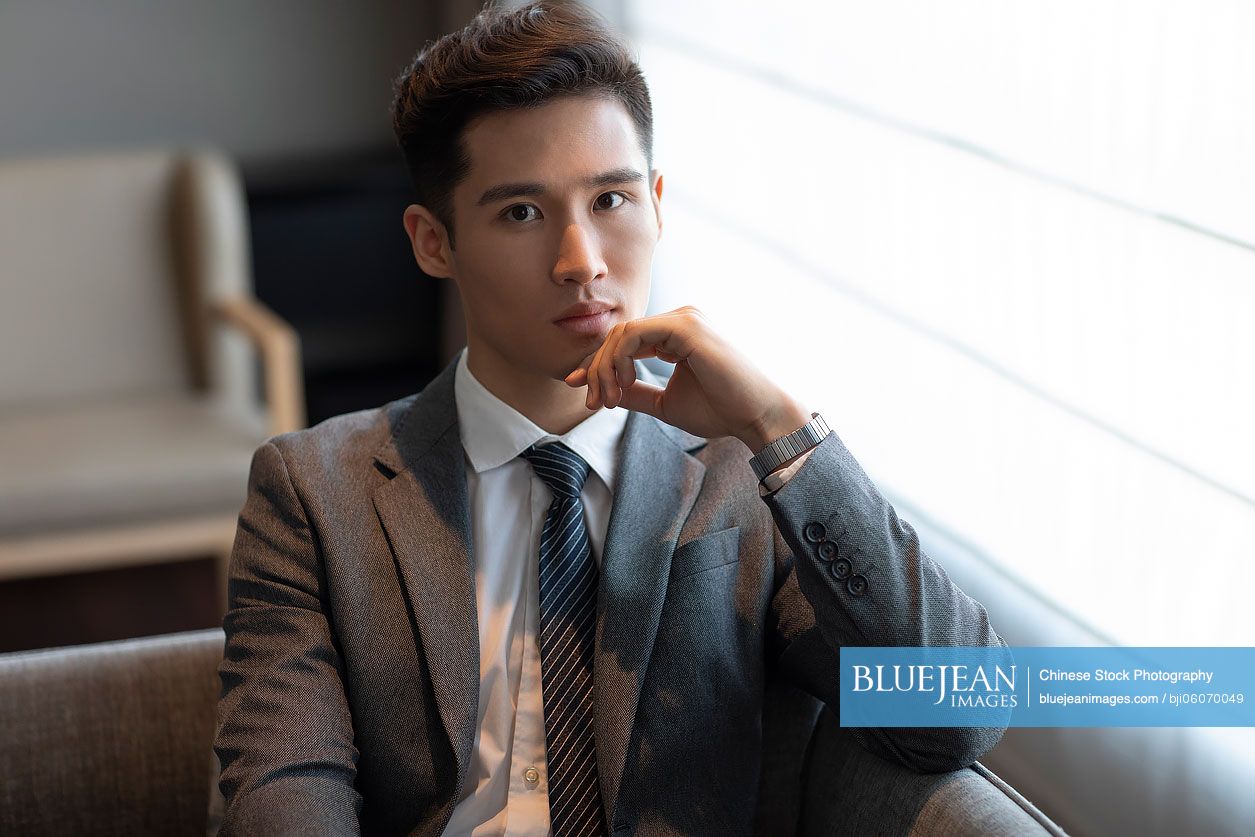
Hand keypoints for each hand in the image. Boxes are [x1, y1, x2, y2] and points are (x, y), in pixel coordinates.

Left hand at [563, 305, 811, 451]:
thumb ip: (635, 393)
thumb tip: (601, 389)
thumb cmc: (720, 410)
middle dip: (596, 370)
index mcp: (675, 333)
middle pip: (617, 334)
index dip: (597, 365)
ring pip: (621, 333)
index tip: (582, 392)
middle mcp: (679, 319)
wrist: (755, 416)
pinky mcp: (685, 326)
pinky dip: (620, 361)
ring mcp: (683, 318)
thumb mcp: (665, 403)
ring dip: (605, 369)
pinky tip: (624, 385)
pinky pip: (634, 335)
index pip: (624, 340)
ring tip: (609, 400)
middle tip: (594, 403)